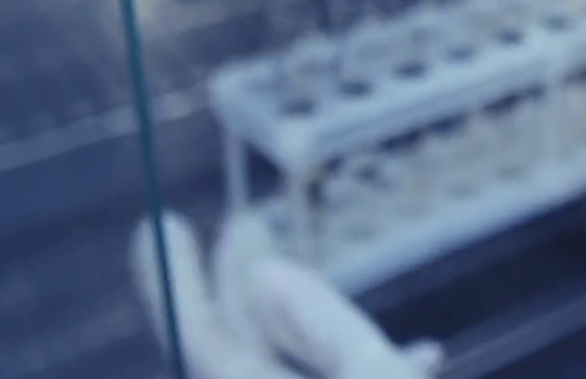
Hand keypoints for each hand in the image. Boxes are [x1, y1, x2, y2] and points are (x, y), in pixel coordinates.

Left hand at [131, 210, 440, 378]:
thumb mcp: (378, 377)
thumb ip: (324, 325)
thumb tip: (266, 274)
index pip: (198, 336)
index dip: (173, 276)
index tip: (159, 222)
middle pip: (237, 349)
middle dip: (239, 283)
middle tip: (244, 225)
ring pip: (284, 371)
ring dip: (299, 320)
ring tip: (296, 269)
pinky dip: (359, 367)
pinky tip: (425, 354)